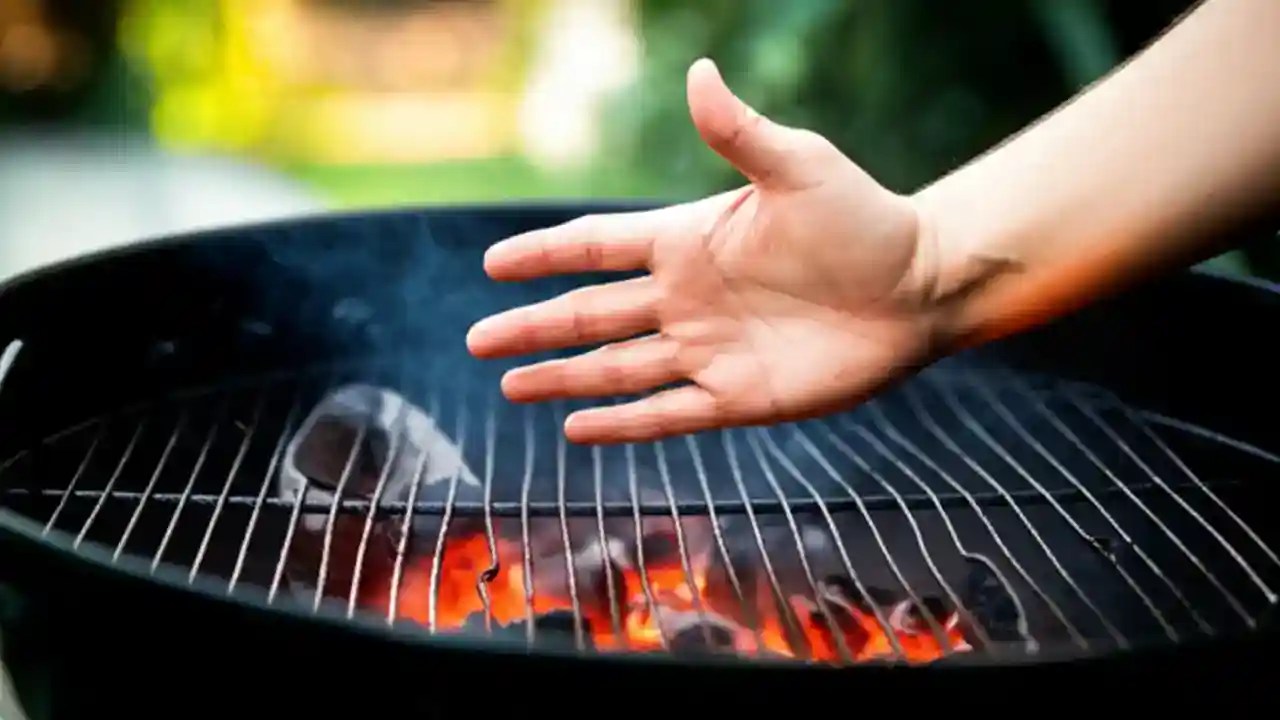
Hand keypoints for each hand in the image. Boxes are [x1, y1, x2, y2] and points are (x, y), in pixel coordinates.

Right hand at [466, 58, 943, 443]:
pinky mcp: (737, 396)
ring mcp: (707, 350)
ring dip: (563, 379)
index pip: (596, 246)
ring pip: (617, 369)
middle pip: (590, 314)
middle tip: (478, 340)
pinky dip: (621, 424)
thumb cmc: (862, 218)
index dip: (544, 255)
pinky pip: (666, 414)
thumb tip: (697, 72)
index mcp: (687, 240)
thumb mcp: (798, 167)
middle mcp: (686, 297)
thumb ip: (739, 133)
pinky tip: (576, 430)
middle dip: (533, 327)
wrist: (919, 287)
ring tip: (511, 387)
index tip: (494, 264)